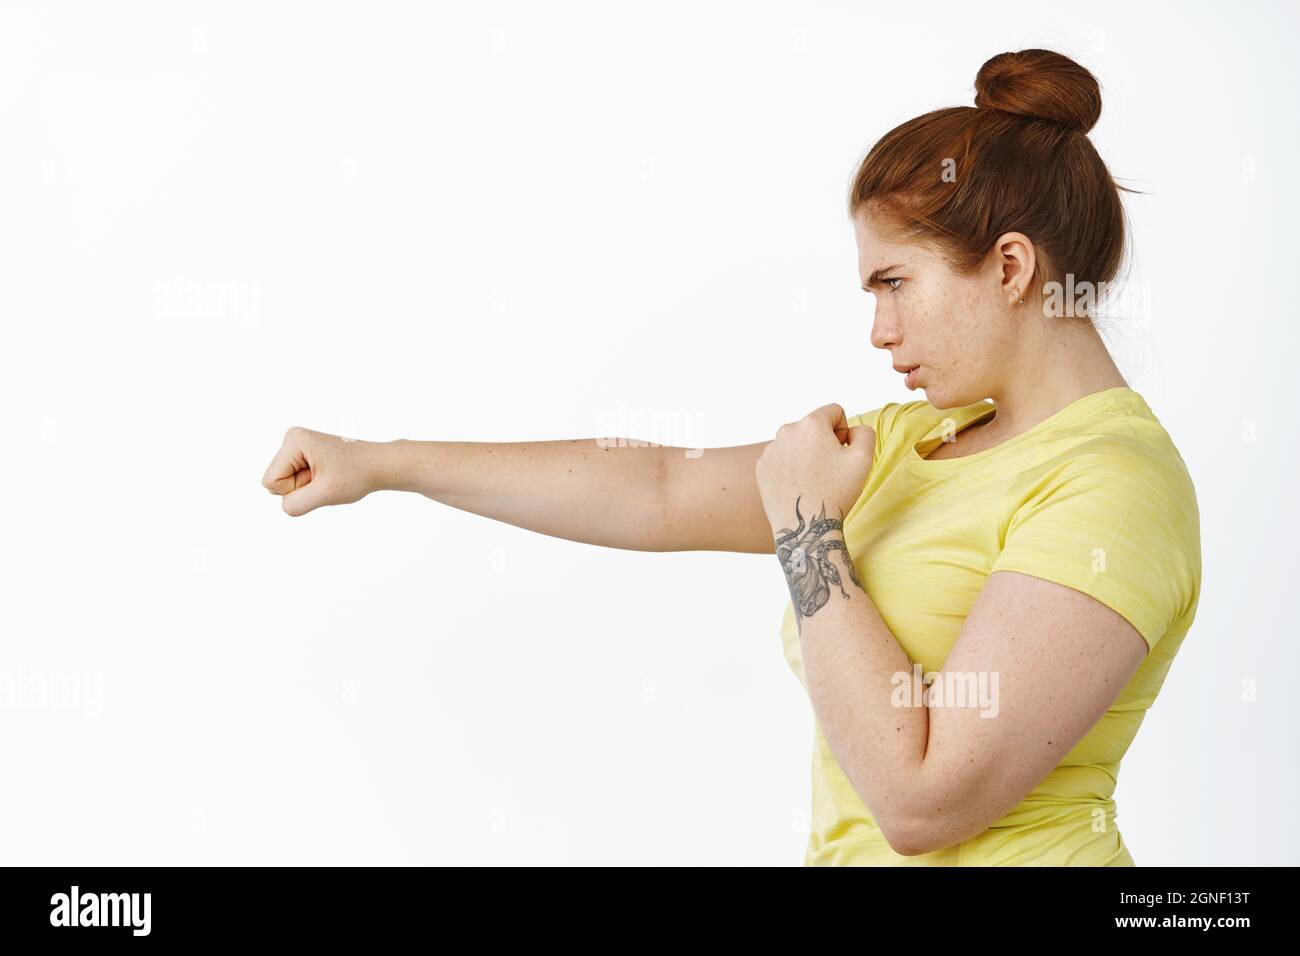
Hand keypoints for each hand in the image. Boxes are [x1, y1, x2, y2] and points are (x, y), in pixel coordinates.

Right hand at [261, 426, 383, 515]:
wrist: (379, 465)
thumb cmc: (357, 475)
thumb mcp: (325, 494)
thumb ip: (296, 504)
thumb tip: (284, 505)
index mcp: (294, 441)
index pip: (271, 482)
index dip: (294, 489)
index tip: (320, 479)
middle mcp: (292, 438)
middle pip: (275, 481)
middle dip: (300, 488)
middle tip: (327, 478)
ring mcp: (298, 446)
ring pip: (284, 482)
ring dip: (307, 488)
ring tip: (329, 477)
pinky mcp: (304, 454)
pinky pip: (294, 480)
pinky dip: (311, 485)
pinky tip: (328, 476)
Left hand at [755, 403, 874, 535]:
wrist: (806, 525)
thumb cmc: (836, 491)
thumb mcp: (863, 458)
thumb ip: (864, 432)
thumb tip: (850, 430)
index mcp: (810, 424)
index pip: (834, 412)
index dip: (844, 431)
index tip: (842, 453)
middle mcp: (786, 431)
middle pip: (813, 428)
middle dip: (823, 443)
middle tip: (829, 470)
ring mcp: (770, 450)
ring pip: (796, 444)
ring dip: (806, 455)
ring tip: (813, 481)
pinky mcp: (761, 467)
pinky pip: (782, 459)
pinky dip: (791, 468)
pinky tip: (799, 487)